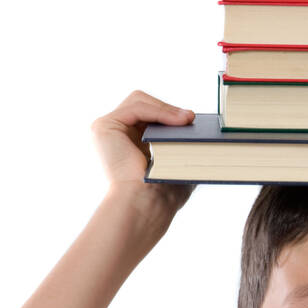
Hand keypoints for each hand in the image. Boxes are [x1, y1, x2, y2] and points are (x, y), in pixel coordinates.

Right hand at [91, 89, 195, 214]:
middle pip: (142, 103)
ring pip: (139, 101)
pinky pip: (136, 107)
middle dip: (167, 108)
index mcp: (126, 141)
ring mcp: (105, 129)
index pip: (147, 114)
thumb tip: (204, 135)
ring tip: (188, 120)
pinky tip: (177, 121)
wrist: (144, 206)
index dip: (168, 113)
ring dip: (166, 108)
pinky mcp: (103, 127)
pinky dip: (159, 111)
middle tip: (191, 118)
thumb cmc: (160, 195)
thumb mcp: (176, 164)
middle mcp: (113, 133)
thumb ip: (182, 147)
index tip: (191, 119)